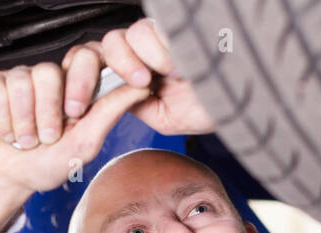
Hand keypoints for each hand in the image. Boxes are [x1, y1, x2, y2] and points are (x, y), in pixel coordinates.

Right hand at [0, 53, 152, 226]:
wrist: (7, 180)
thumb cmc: (46, 165)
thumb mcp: (84, 144)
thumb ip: (109, 112)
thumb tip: (142, 86)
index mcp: (73, 86)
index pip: (84, 58)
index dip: (81, 81)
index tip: (76, 113)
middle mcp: (47, 78)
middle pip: (49, 72)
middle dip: (47, 112)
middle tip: (47, 138)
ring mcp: (19, 78)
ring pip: (22, 81)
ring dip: (23, 121)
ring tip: (26, 140)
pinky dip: (3, 118)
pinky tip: (6, 133)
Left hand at [67, 18, 215, 136]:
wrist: (243, 97)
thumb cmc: (212, 105)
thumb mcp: (164, 119)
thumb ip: (134, 106)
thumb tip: (108, 100)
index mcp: (134, 73)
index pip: (92, 67)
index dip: (79, 83)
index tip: (76, 110)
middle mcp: (140, 53)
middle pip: (96, 50)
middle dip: (90, 77)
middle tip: (112, 95)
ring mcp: (154, 39)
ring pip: (119, 39)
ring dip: (134, 64)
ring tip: (157, 79)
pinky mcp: (169, 26)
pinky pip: (145, 31)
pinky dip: (155, 52)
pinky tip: (174, 67)